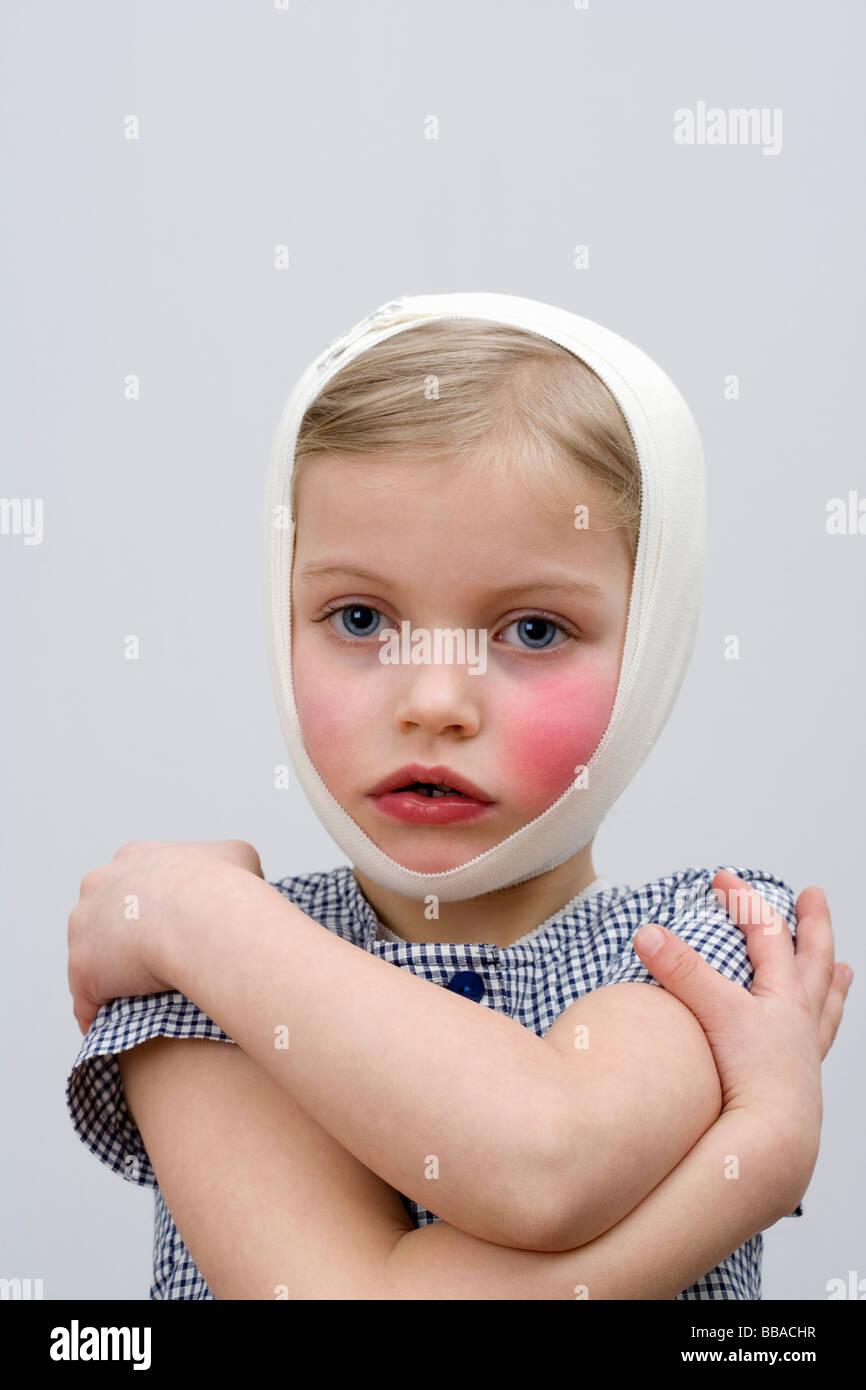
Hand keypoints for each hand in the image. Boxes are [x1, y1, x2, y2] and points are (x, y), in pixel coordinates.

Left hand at [67, 839, 263, 1034]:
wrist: (204, 918)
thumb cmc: (225, 887)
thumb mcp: (238, 857)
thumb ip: (227, 863)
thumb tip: (235, 878)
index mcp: (134, 858)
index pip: (132, 884)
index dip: (149, 907)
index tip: (169, 927)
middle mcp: (100, 885)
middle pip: (103, 917)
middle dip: (121, 938)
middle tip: (154, 964)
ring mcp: (84, 926)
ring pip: (91, 958)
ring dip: (109, 978)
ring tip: (137, 1003)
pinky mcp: (83, 967)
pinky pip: (87, 1000)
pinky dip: (100, 1014)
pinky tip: (119, 1027)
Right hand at [632, 871, 850, 1191]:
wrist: (776, 1143)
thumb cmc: (754, 1081)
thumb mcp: (711, 1013)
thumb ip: (678, 971)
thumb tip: (646, 933)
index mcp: (782, 996)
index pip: (766, 933)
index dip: (743, 900)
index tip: (722, 878)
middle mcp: (800, 1021)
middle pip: (813, 960)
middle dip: (813, 925)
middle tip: (814, 898)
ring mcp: (803, 1053)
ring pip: (826, 1006)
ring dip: (832, 982)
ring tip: (843, 970)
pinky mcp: (797, 1086)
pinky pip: (819, 1047)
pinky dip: (823, 1032)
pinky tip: (815, 1039)